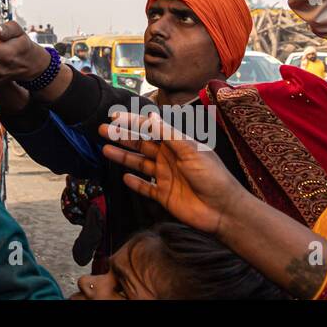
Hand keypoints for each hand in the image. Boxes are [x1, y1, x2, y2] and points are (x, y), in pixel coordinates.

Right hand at [99, 111, 248, 236]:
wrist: (223, 210)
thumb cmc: (212, 176)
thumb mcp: (191, 151)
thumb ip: (169, 135)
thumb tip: (151, 116)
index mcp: (176, 144)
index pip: (150, 129)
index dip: (132, 122)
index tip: (114, 117)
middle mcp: (168, 158)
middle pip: (141, 144)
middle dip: (122, 137)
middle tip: (103, 130)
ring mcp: (165, 176)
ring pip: (139, 164)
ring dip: (123, 157)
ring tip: (105, 150)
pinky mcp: (164, 195)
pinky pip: (145, 187)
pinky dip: (135, 183)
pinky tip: (124, 178)